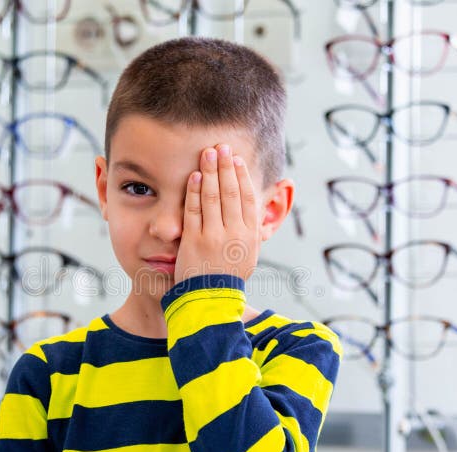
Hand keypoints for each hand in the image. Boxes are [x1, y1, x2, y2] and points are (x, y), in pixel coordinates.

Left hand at [174, 143, 260, 284]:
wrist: (211, 299)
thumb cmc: (229, 275)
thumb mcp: (250, 253)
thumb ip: (253, 228)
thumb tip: (263, 204)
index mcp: (250, 236)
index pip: (248, 198)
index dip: (242, 176)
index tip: (236, 159)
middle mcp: (234, 234)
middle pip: (231, 193)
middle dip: (225, 167)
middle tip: (221, 146)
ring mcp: (213, 237)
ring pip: (213, 198)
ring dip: (210, 172)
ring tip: (207, 153)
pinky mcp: (193, 241)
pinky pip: (194, 211)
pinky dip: (194, 192)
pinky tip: (194, 176)